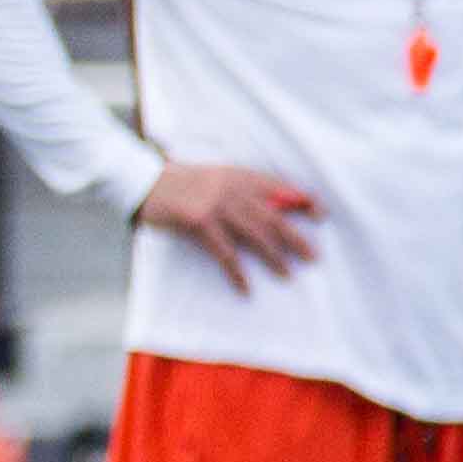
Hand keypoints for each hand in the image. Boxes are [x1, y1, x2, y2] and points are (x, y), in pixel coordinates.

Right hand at [136, 161, 317, 288]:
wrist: (141, 179)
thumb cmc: (177, 180)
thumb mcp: (215, 175)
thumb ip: (242, 187)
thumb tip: (273, 205)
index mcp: (240, 175)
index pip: (282, 187)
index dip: (304, 201)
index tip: (321, 215)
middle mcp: (233, 189)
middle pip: (273, 216)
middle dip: (296, 237)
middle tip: (313, 256)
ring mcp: (216, 206)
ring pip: (255, 235)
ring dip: (273, 256)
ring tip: (287, 273)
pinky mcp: (199, 222)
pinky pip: (224, 251)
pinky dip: (236, 271)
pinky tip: (245, 286)